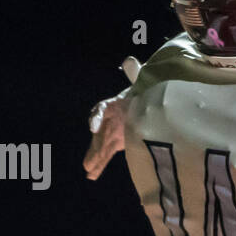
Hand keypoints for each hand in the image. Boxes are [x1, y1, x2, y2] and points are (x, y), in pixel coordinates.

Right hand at [83, 57, 139, 180]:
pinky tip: (92, 175)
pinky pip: (105, 154)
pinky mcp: (115, 142)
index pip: (100, 109)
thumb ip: (136, 74)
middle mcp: (109, 119)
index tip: (93, 127)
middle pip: (99, 134)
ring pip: (100, 146)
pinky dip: (99, 164)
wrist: (145, 103)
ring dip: (95, 159)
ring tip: (89, 170)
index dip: (96, 118)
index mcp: (113, 104)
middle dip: (94, 148)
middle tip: (89, 161)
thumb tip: (130, 60)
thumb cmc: (143, 92)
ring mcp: (110, 132)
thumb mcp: (142, 82)